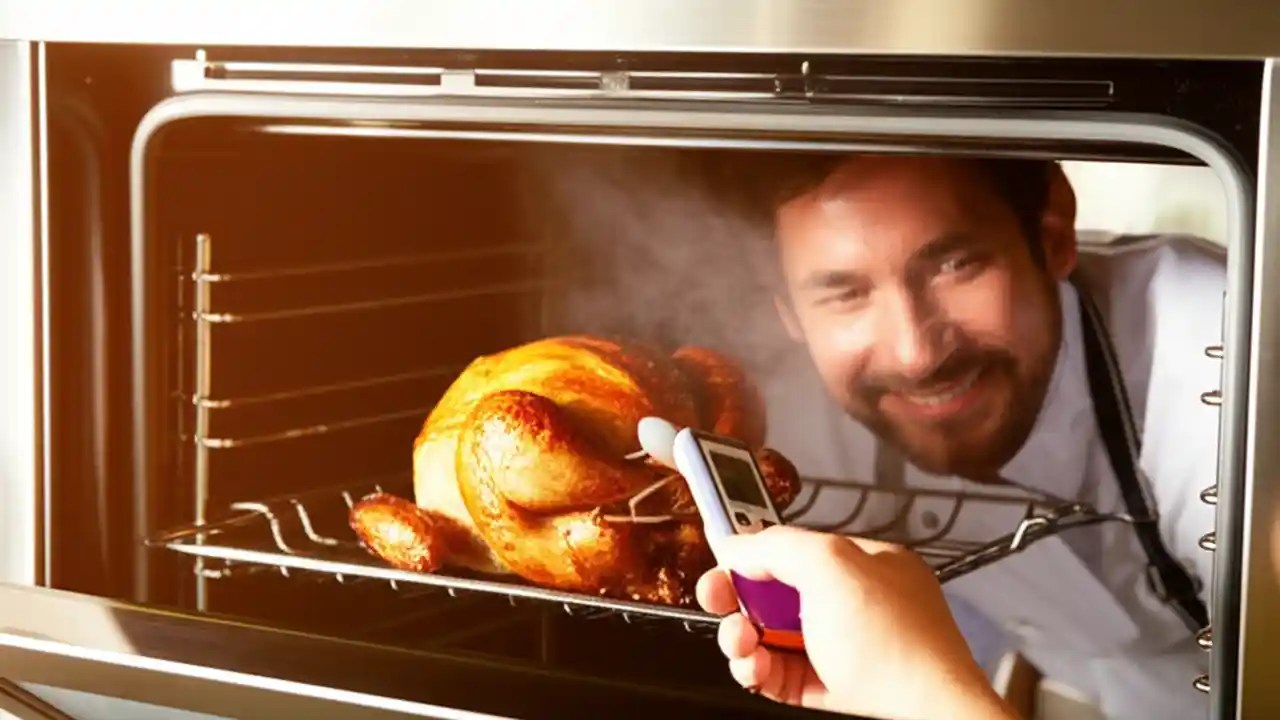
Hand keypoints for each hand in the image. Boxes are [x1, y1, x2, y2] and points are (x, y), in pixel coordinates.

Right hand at [697, 526, 1019, 719]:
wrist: (928, 711)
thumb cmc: (896, 641)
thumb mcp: (831, 567)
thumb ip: (779, 546)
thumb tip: (737, 545)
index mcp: (862, 563)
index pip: (793, 549)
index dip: (752, 555)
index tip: (720, 561)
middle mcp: (853, 604)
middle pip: (775, 595)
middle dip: (738, 599)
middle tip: (718, 603)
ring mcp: (842, 648)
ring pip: (773, 637)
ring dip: (742, 638)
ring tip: (740, 644)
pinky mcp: (830, 687)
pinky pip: (780, 673)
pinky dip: (758, 670)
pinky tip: (752, 668)